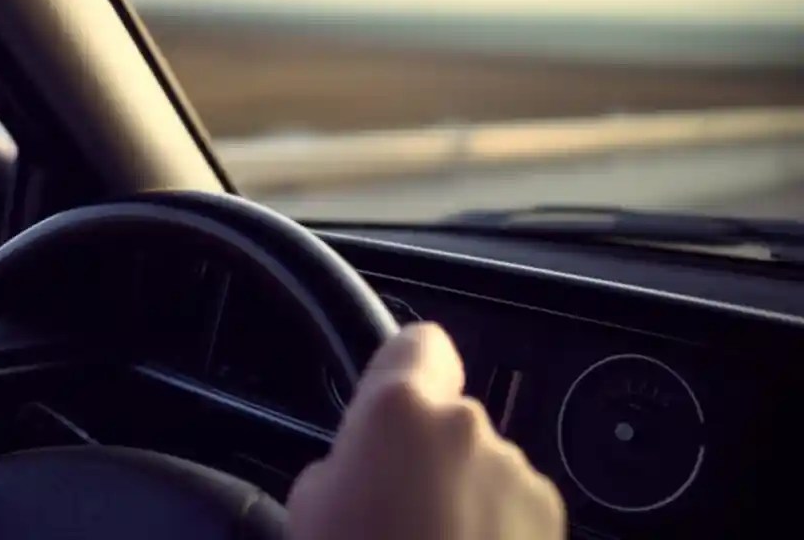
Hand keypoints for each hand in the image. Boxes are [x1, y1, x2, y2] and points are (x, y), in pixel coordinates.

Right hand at [287, 323, 564, 539]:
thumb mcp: (309, 509)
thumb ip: (344, 465)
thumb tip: (367, 467)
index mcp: (398, 410)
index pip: (418, 342)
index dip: (405, 369)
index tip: (389, 408)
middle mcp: (468, 427)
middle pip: (448, 417)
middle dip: (427, 455)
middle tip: (394, 513)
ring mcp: (519, 476)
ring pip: (483, 467)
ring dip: (464, 496)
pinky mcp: (553, 522)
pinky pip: (515, 509)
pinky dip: (496, 531)